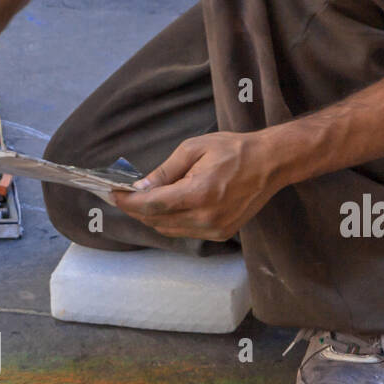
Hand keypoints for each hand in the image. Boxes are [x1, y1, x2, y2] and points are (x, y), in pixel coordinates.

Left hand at [110, 131, 283, 241]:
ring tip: (142, 201)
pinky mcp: (219, 234)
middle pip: (156, 220)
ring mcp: (213, 229)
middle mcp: (205, 217)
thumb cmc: (233, 150)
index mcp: (199, 194)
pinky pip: (183, 232)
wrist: (270, 164)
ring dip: (151, 216)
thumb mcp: (194, 149)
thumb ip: (165, 172)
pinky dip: (170, 221)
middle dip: (136, 209)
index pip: (152, 205)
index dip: (128, 202)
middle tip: (122, 196)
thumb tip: (139, 187)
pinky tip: (166, 207)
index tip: (112, 194)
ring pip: (167, 229)